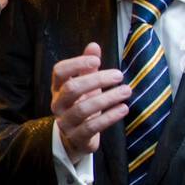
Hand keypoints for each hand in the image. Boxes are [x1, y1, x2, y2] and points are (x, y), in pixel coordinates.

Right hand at [52, 42, 130, 159]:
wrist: (76, 138)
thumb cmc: (82, 105)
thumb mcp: (85, 85)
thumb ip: (87, 66)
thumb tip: (93, 46)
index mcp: (58, 88)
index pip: (59, 72)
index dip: (77, 64)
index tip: (97, 61)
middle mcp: (58, 105)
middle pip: (72, 88)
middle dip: (97, 80)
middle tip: (119, 75)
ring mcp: (65, 122)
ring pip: (83, 109)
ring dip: (108, 98)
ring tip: (126, 91)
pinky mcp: (76, 137)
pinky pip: (92, 127)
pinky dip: (110, 117)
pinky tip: (124, 108)